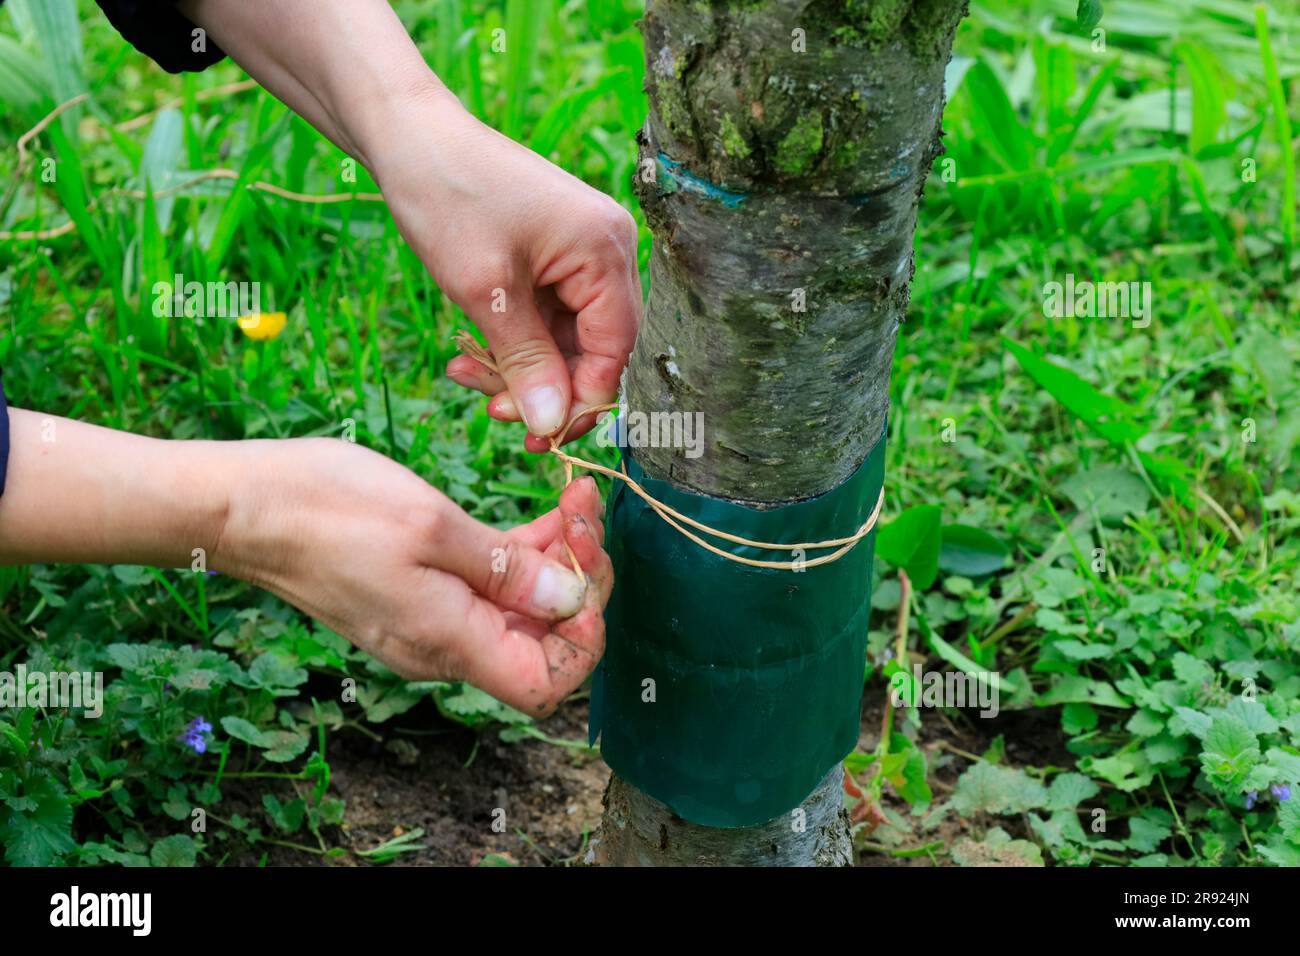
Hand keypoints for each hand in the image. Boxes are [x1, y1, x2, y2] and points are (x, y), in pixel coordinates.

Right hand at [218, 439, 611, 716]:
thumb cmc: (326, 508)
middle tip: (589, 511)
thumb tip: (571, 599)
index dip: (584, 635)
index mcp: (449, 640)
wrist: (241, 506)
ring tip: (575, 500)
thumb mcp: (431, 525)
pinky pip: (486, 590)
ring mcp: (428, 621)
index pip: (547, 681)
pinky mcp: (417, 594)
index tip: (588, 566)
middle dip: (580, 579)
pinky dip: (520, 556)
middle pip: (541, 640)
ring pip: (518, 610)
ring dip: (555, 561)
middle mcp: (442, 645)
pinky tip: (540, 516)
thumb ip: (506, 568)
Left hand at [372, 92, 640, 451]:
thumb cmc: (448, 197)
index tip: (536, 434)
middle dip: (544, 387)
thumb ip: (525, 362)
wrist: (409, 135)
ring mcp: (582, 253)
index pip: (615, 349)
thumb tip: (552, 425)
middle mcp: (608, 251)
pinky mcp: (554, 257)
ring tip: (465, 374)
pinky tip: (468, 352)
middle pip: (594, 349)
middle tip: (492, 412)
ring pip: (564, 341)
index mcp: (606, 251)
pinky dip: (510, 342)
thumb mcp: (484, 292)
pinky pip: (545, 319)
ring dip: (518, 368)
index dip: (580, 400)